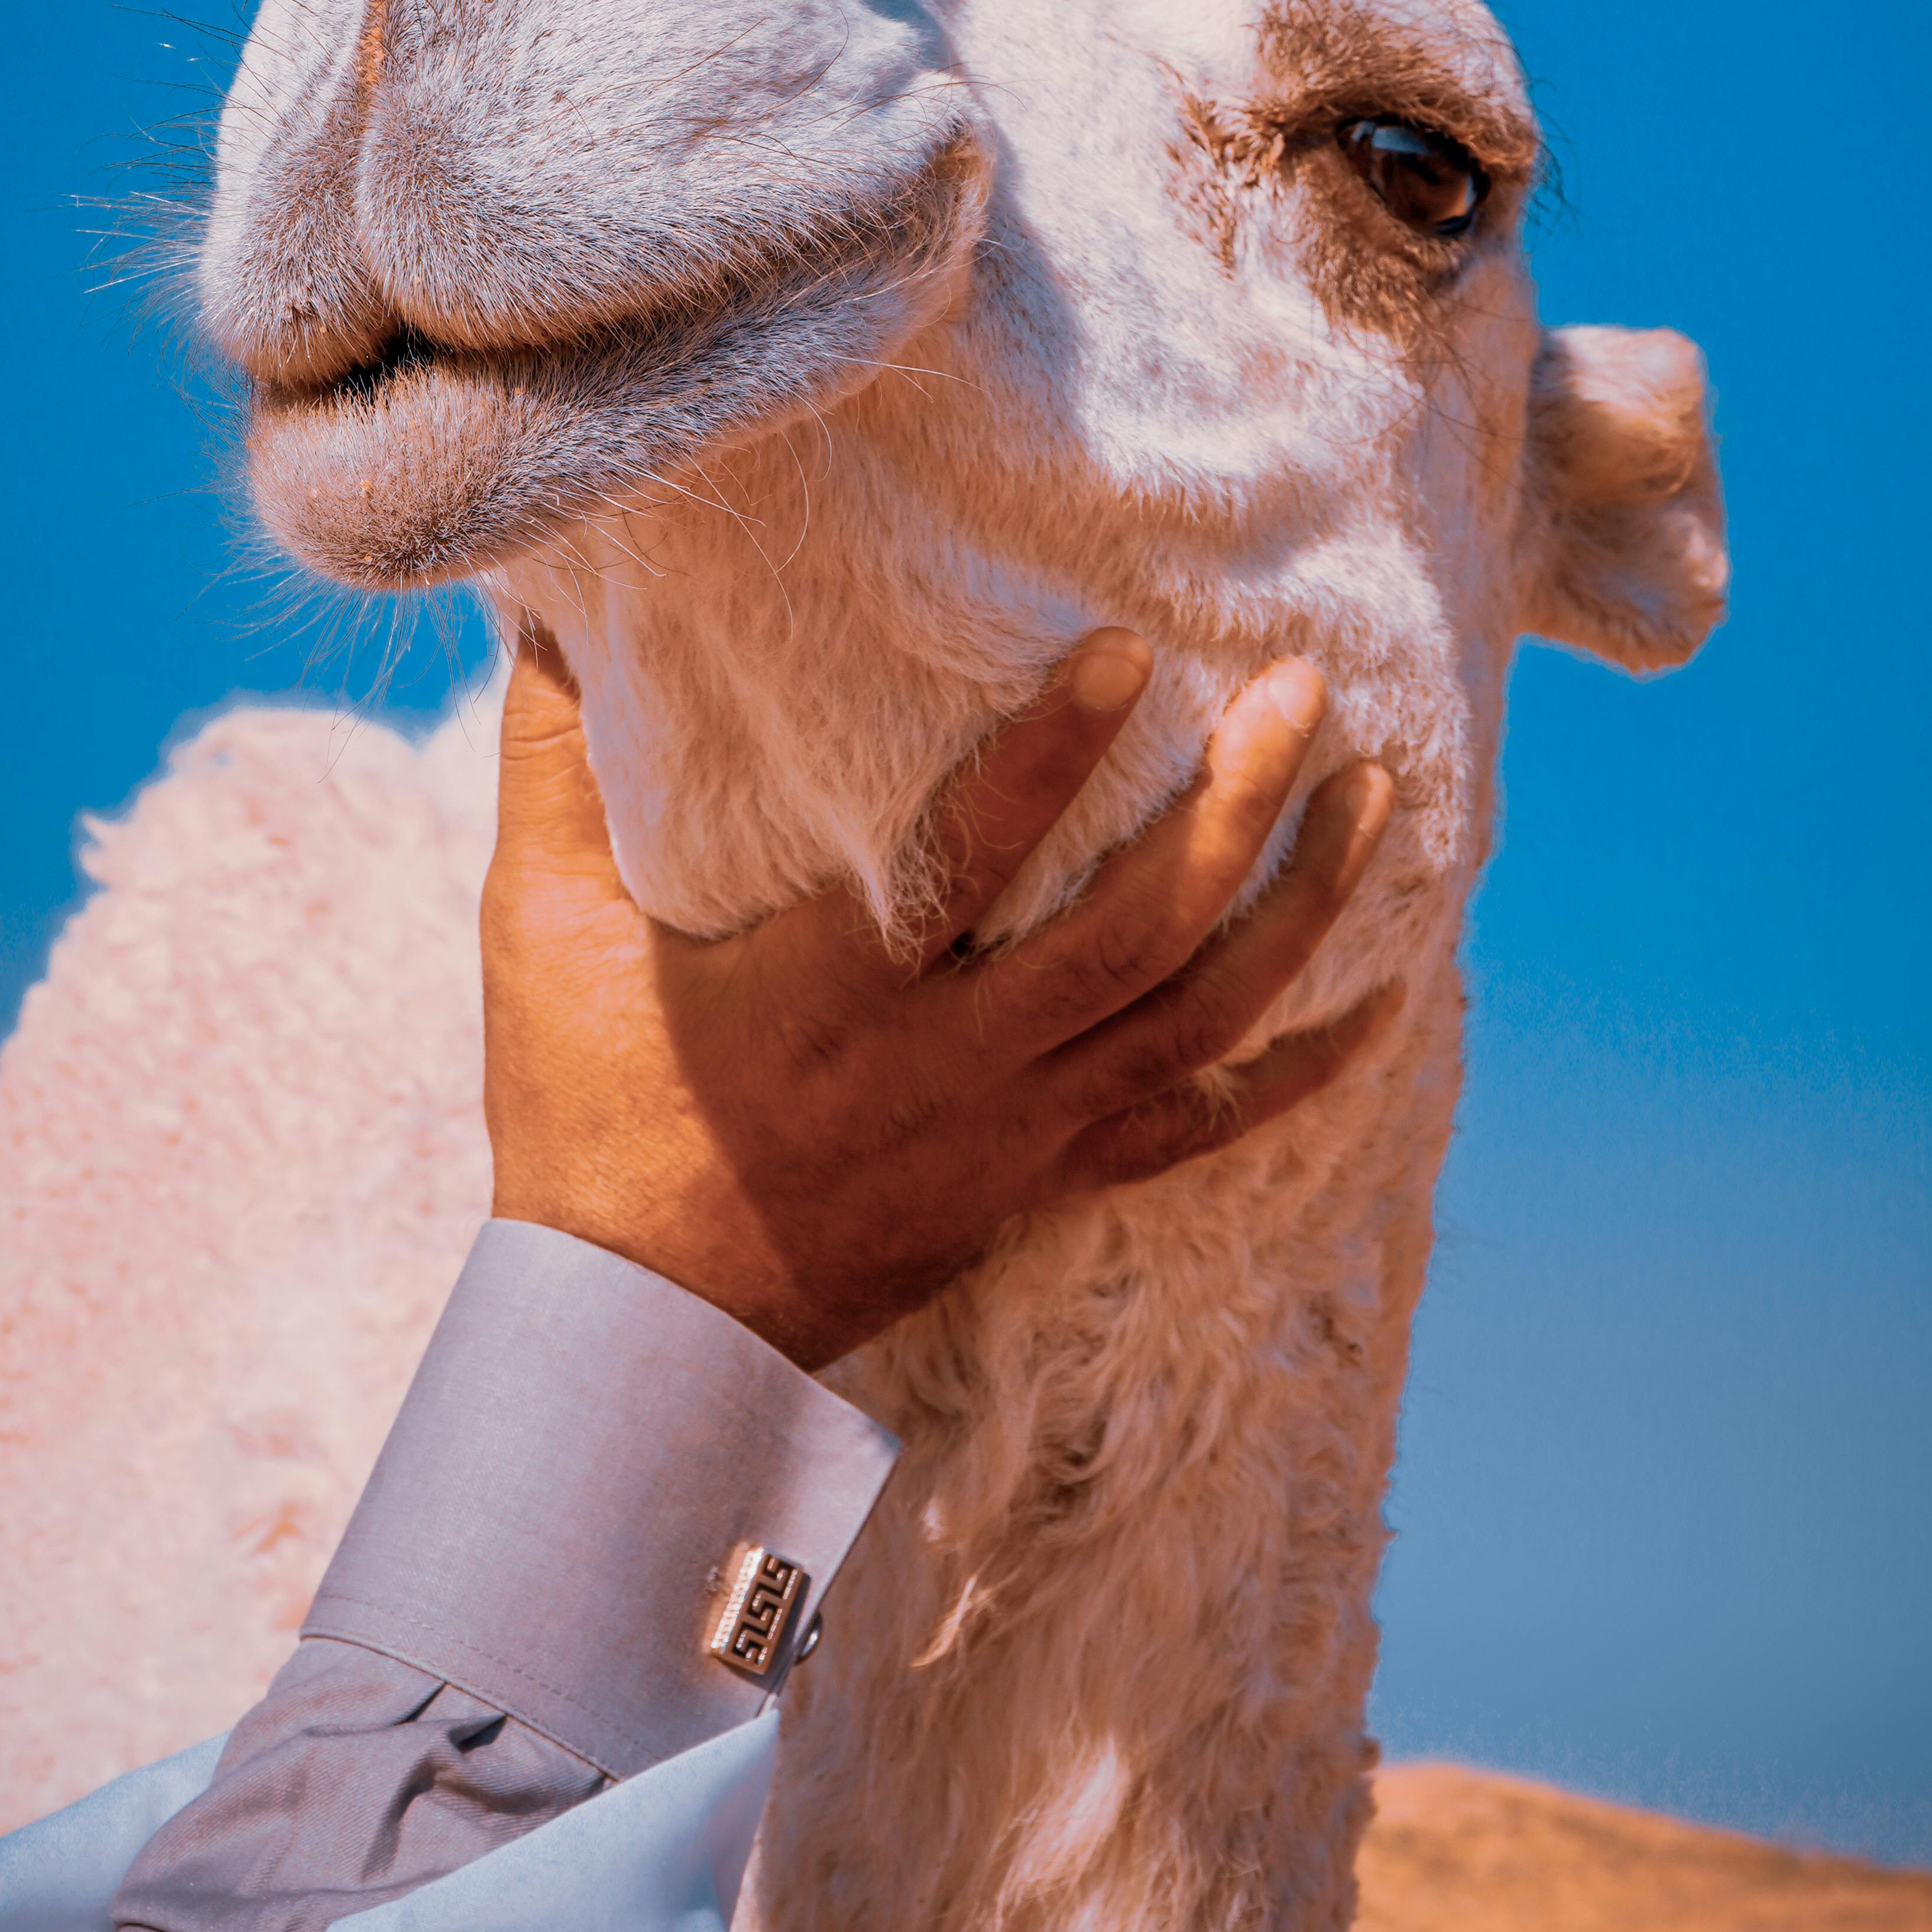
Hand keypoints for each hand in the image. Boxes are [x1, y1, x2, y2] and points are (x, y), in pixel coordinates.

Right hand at [481, 629, 1399, 1367]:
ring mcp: (1020, 1135)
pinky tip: (1394, 998)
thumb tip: (553, 598)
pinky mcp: (1050, 1186)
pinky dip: (1312, 1064)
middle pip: (1140, 934)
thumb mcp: (538, 930)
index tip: (1131, 649)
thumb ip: (555, 761)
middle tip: (1303, 687)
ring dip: (1304, 906)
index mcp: (837, 993)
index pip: (974, 854)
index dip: (1056, 749)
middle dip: (1239, 808)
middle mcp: (955, 1065)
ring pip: (1204, 1020)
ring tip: (1376, 794)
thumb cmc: (583, 1112)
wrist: (638, 1333)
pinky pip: (1212, 1128)